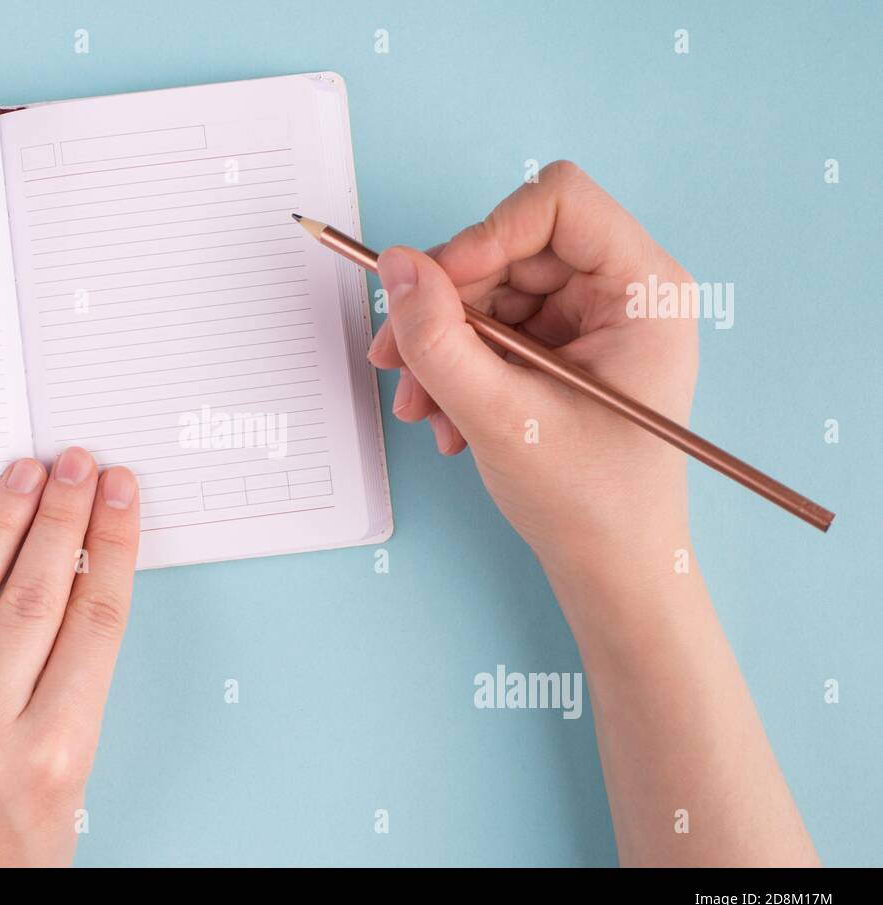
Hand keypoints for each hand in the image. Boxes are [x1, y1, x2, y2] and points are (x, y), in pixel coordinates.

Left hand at [0, 447, 138, 866]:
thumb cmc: (11, 864)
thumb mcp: (73, 782)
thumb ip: (74, 687)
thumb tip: (79, 584)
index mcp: (52, 756)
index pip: (94, 618)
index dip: (112, 544)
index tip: (121, 497)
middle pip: (35, 593)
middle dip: (63, 516)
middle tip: (78, 465)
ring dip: (0, 522)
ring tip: (24, 477)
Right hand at [369, 161, 697, 574]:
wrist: (610, 567)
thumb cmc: (589, 502)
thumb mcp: (501, 417)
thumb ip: (439, 340)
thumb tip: (395, 267)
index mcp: (644, 291)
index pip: (559, 202)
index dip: (485, 234)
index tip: (434, 288)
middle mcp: (621, 291)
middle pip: (511, 247)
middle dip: (446, 305)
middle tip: (395, 358)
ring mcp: (590, 320)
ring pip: (490, 291)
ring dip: (441, 346)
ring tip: (421, 407)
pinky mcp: (561, 348)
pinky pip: (491, 329)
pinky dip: (456, 368)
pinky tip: (445, 418)